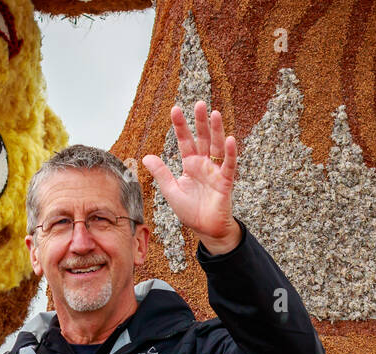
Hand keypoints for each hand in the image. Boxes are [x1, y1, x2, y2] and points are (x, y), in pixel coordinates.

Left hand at [143, 101, 241, 254]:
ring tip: (214, 113)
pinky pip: (229, 165)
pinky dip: (229, 153)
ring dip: (216, 131)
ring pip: (217, 147)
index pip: (185, 141)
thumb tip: (146, 156)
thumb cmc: (189, 210)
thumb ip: (161, 173)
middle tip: (199, 103)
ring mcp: (215, 171)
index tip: (175, 109)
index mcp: (190, 164)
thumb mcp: (171, 190)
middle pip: (203, 139)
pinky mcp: (225, 181)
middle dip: (200, 122)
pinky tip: (229, 139)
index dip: (181, 126)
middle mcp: (204, 164)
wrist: (205, 229)